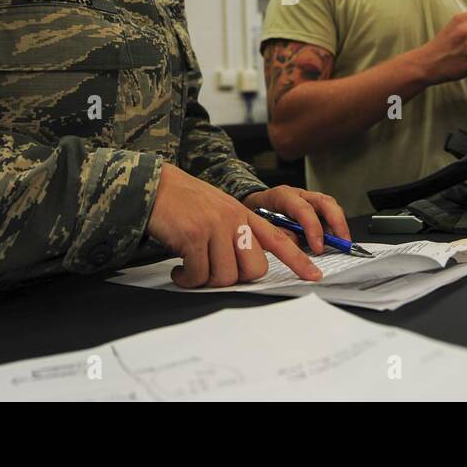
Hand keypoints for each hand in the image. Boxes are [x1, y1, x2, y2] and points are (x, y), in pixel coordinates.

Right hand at [146, 164, 320, 287]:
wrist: (153, 186)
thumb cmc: (182, 203)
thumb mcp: (217, 211)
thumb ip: (235, 233)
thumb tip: (242, 268)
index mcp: (243, 214)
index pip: (278, 239)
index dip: (297, 260)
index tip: (313, 275)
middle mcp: (234, 219)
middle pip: (254, 269)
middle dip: (234, 278)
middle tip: (212, 271)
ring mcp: (216, 226)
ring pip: (225, 276)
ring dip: (204, 280)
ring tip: (190, 268)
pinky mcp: (195, 236)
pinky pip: (199, 275)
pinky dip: (187, 279)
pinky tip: (178, 270)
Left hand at [241, 186, 350, 254]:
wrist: (250, 205)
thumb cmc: (253, 214)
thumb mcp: (257, 224)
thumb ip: (276, 232)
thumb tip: (296, 241)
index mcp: (281, 195)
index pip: (303, 208)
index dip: (313, 228)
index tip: (318, 248)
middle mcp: (297, 194)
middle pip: (324, 202)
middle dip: (337, 223)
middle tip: (342, 243)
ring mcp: (306, 198)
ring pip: (330, 205)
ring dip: (339, 224)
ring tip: (342, 243)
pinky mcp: (312, 206)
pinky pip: (328, 212)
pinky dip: (334, 226)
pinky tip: (335, 239)